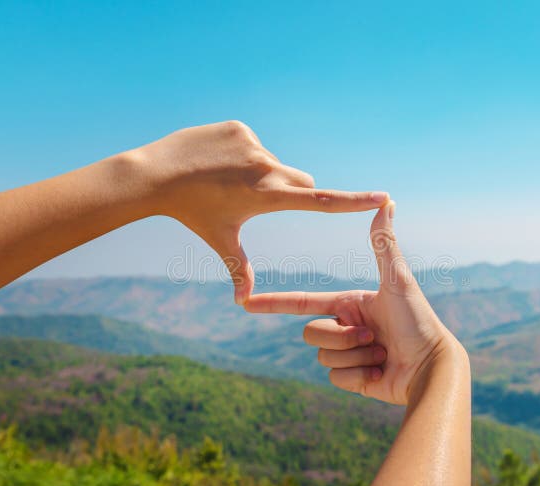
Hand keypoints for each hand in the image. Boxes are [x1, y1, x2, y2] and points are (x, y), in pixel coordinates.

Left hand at [125, 121, 388, 303]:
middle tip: (253, 199)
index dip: (354, 201)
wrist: (157, 174)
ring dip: (261, 174)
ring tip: (226, 181)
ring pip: (274, 163)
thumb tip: (245, 303)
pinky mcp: (241, 128)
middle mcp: (267, 168)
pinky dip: (244, 155)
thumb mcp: (221, 241)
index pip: (320, 201)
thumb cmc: (192, 213)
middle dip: (291, 192)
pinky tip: (218, 162)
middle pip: (300, 182)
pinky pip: (255, 145)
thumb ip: (239, 270)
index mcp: (268, 197)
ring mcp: (254, 145)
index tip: (382, 196)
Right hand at [244, 201, 461, 404]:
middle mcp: (346, 327)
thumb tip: (387, 200)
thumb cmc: (418, 320)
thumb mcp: (397, 280)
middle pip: (311, 333)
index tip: (245, 302)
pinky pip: (335, 377)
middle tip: (375, 337)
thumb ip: (384, 243)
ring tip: (382, 353)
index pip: (303, 303)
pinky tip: (380, 371)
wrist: (431, 367)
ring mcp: (348, 354)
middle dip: (342, 337)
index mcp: (349, 304)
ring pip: (323, 356)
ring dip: (354, 355)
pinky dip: (358, 375)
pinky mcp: (353, 378)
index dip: (273, 303)